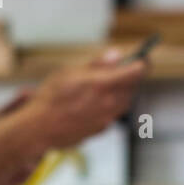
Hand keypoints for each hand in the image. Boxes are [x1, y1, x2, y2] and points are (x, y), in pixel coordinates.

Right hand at [20, 48, 148, 151]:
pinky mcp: (101, 129)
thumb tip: (116, 55)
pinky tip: (98, 102)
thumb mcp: (69, 73)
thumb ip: (96, 65)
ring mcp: (106, 119)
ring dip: (124, 92)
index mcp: (103, 84)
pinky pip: (113, 114)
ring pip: (125, 102)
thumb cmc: (50, 97)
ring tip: (113, 84)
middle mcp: (109, 103)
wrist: (39, 129)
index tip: (144, 58)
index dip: (142, 63)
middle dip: (132, 77)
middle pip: (132, 88)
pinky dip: (112, 105)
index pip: (136, 72)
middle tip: (129, 69)